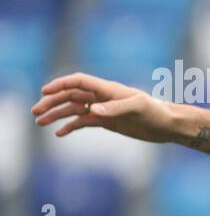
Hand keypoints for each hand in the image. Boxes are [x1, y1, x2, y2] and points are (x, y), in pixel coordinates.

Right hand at [31, 72, 176, 143]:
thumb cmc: (156, 112)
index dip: (60, 84)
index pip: (78, 81)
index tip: (44, 91)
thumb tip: (92, 110)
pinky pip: (84, 122)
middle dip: (52, 102)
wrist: (168, 125)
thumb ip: (114, 109)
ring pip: (74, 109)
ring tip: (40, 122)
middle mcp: (103, 97)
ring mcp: (104, 110)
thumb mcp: (137, 109)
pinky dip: (71, 126)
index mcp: (108, 89)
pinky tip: (59, 133)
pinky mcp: (108, 122)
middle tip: (36, 112)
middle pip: (71, 96)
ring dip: (57, 114)